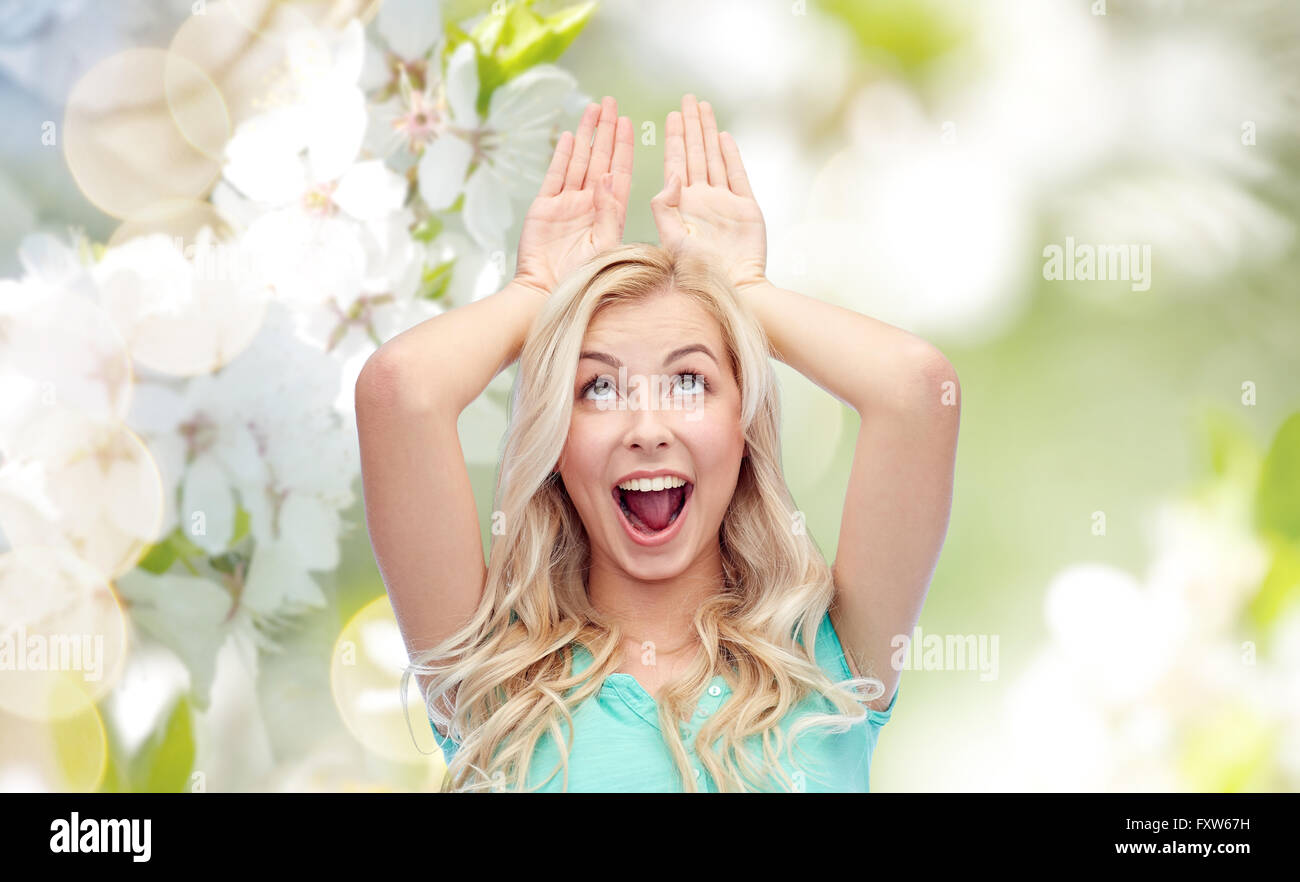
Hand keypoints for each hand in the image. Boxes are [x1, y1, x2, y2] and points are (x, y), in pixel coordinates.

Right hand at [513, 96, 632, 297]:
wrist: (548, 295)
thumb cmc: (584, 280)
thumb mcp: (607, 245)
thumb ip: (611, 212)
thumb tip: (612, 177)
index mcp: (609, 214)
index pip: (620, 172)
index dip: (623, 147)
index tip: (629, 123)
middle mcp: (589, 204)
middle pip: (600, 159)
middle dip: (606, 131)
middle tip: (612, 103)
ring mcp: (566, 204)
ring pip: (578, 161)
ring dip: (586, 135)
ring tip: (593, 109)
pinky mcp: (544, 207)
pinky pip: (555, 175)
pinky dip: (561, 156)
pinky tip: (569, 136)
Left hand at [650, 94, 766, 292]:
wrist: (733, 288)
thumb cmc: (698, 272)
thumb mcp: (671, 240)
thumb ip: (665, 207)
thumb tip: (670, 175)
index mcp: (682, 205)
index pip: (676, 163)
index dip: (674, 138)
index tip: (672, 114)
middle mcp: (702, 199)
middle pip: (696, 153)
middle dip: (692, 126)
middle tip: (688, 99)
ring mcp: (724, 202)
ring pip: (715, 158)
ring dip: (709, 132)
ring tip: (705, 108)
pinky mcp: (745, 207)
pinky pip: (737, 175)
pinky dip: (731, 155)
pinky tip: (723, 137)